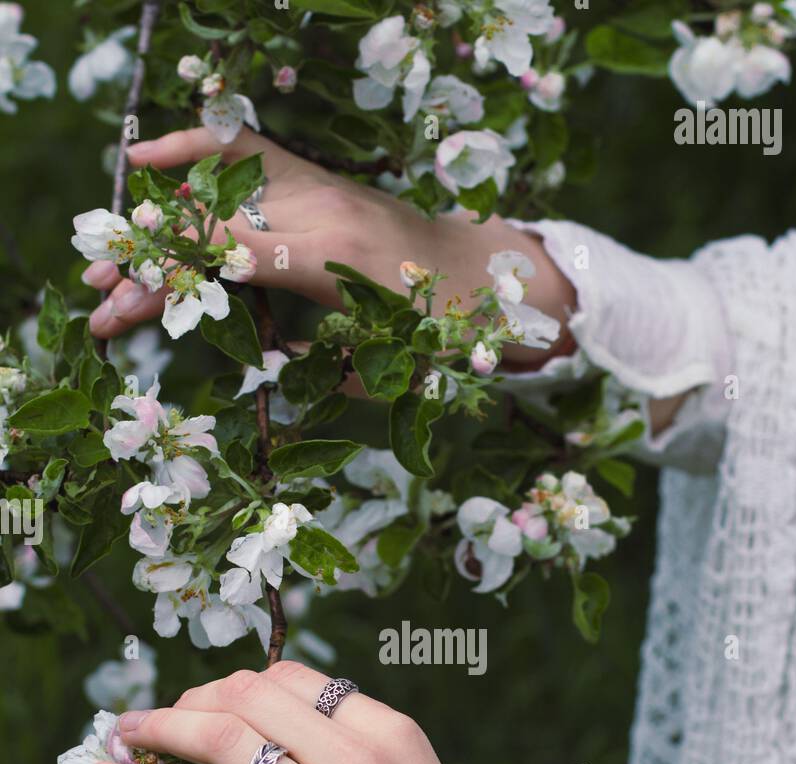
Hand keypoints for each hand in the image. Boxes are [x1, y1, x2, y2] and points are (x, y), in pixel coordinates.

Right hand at [82, 126, 575, 366]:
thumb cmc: (440, 337)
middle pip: (211, 227)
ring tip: (109, 239)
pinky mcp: (321, 177)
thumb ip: (318, 366)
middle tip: (97, 293)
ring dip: (158, 210)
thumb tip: (262, 360)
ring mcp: (320, 185)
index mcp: (332, 259)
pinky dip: (196, 149)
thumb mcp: (383, 370)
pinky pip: (248, 151)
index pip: (226, 263)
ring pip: (219, 182)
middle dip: (149, 263)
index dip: (168, 286)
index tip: (121, 312)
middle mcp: (319, 210)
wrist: (486, 275)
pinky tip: (148, 156)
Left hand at [88, 663, 541, 763]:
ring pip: (218, 737)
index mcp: (389, 733)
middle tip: (159, 727)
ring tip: (124, 739)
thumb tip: (273, 759)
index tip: (209, 707)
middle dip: (190, 700)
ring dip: (156, 730)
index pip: (292, 678)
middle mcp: (355, 757)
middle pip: (247, 694)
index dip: (236, 686)